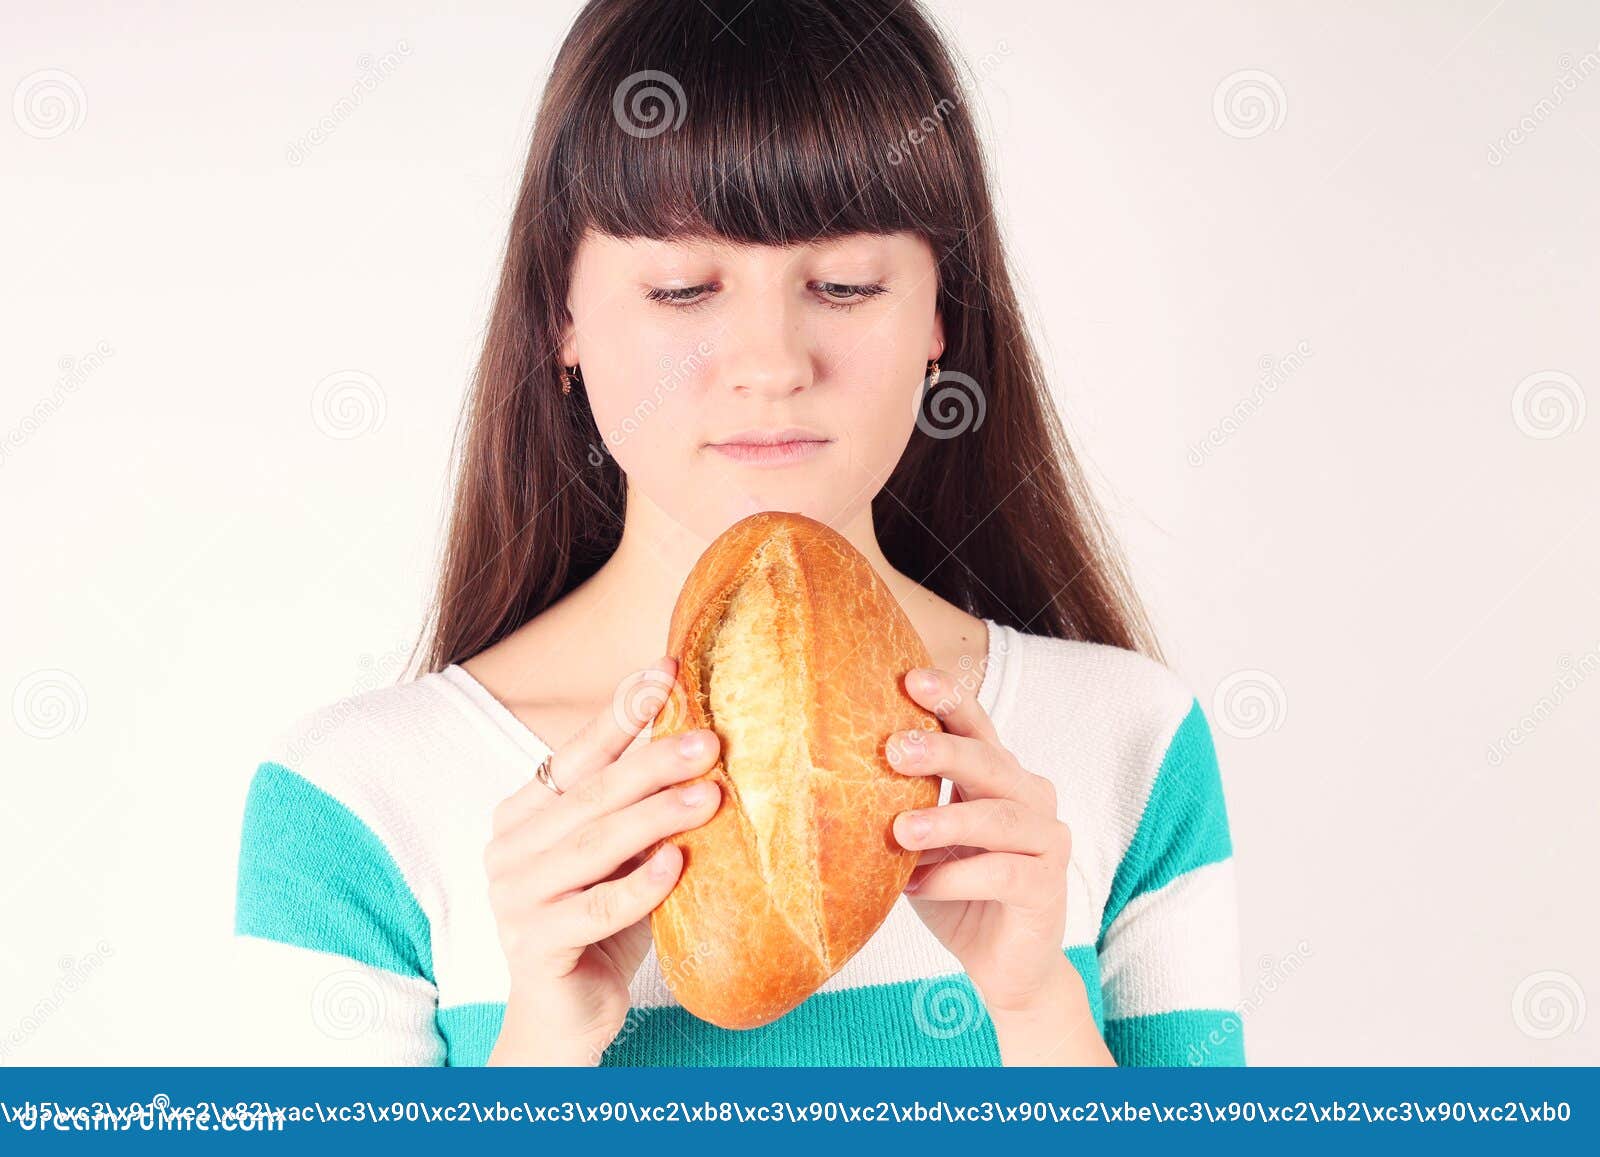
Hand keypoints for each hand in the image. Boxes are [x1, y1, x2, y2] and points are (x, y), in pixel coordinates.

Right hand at [482, 656, 720, 1064]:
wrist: (566, 1017)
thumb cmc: (602, 924)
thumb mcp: (621, 856)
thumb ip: (637, 807)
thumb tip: (700, 737)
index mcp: (524, 814)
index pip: (578, 753)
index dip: (622, 710)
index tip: (668, 671)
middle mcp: (509, 848)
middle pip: (592, 795)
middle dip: (653, 761)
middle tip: (709, 741)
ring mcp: (514, 898)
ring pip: (595, 846)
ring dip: (658, 816)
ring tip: (712, 795)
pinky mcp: (534, 946)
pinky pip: (595, 908)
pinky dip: (638, 885)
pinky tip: (677, 865)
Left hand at [886, 665, 1076, 1017]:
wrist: (1003, 967)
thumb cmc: (955, 891)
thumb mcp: (923, 842)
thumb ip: (903, 804)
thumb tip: (832, 770)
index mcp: (999, 776)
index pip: (976, 727)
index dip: (949, 699)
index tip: (910, 678)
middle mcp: (1030, 798)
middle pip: (989, 761)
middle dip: (943, 750)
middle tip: (894, 750)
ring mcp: (1047, 841)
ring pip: (999, 817)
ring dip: (947, 820)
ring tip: (899, 831)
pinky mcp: (1047, 888)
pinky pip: (1003, 873)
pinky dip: (954, 877)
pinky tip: (917, 886)